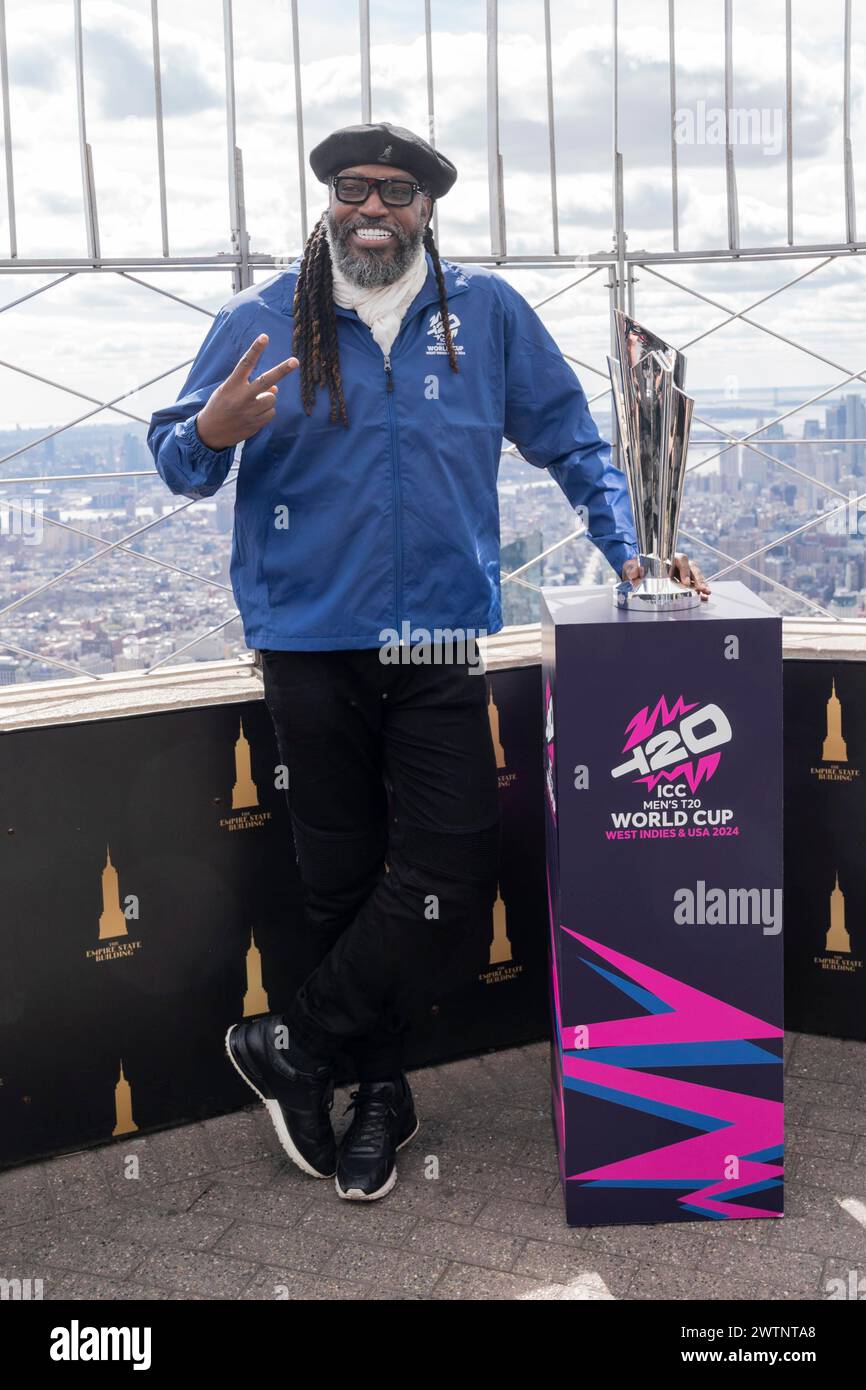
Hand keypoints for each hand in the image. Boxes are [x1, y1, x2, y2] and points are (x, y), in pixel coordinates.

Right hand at [196, 334, 298, 449]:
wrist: (210, 433)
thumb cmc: (220, 406)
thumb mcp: (228, 391)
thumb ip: (250, 386)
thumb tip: (275, 388)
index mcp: (231, 385)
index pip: (246, 363)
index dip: (256, 349)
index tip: (265, 337)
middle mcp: (241, 397)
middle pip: (267, 380)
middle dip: (282, 370)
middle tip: (295, 361)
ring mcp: (249, 411)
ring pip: (272, 398)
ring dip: (268, 399)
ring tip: (254, 404)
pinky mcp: (255, 424)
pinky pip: (272, 412)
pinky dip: (267, 412)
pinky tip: (254, 415)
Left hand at [621, 552, 710, 599]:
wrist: (633, 575)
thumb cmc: (634, 568)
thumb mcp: (630, 566)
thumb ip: (631, 568)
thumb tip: (633, 573)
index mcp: (667, 558)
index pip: (681, 559)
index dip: (685, 570)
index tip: (685, 582)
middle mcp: (676, 565)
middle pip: (692, 568)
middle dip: (698, 579)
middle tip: (701, 589)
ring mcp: (679, 574)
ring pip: (695, 576)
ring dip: (701, 585)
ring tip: (706, 594)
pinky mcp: (680, 584)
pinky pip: (692, 586)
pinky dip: (698, 592)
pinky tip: (703, 598)